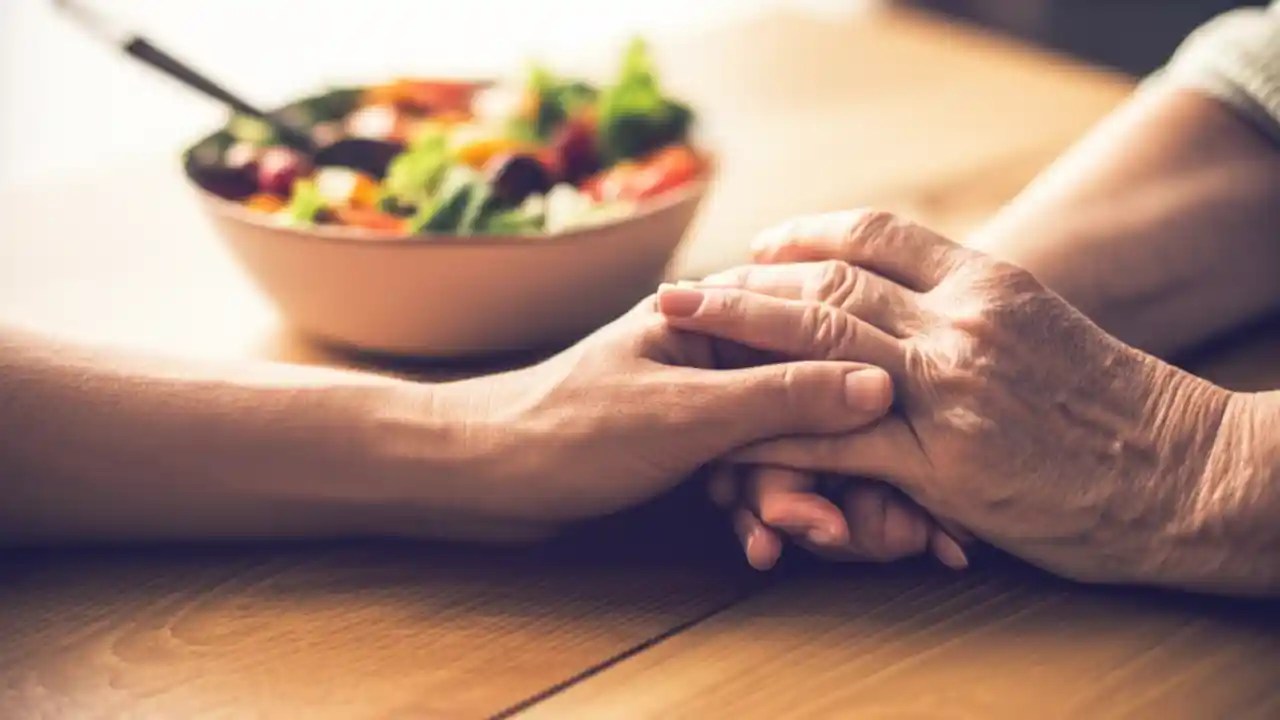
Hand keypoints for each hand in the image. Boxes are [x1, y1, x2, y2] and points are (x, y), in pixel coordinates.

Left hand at [434, 296, 893, 524]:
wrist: (482, 476)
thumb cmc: (572, 428)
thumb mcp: (687, 413)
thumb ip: (784, 397)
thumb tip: (881, 382)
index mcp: (718, 314)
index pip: (822, 350)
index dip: (868, 413)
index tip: (904, 473)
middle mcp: (718, 348)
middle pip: (809, 409)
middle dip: (831, 474)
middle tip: (854, 532)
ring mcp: (704, 398)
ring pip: (780, 449)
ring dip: (791, 502)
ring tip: (793, 543)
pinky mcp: (688, 444)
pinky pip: (744, 476)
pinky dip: (753, 513)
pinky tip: (757, 549)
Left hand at [658, 210, 1231, 585]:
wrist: (1182, 475)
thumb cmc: (1114, 407)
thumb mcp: (1045, 326)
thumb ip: (973, 303)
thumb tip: (912, 291)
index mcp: (989, 282)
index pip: (877, 234)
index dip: (806, 235)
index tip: (759, 245)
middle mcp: (962, 323)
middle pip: (828, 284)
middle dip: (742, 285)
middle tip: (681, 292)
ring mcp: (950, 391)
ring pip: (817, 350)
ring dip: (736, 342)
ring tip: (675, 338)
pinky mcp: (943, 465)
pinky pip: (834, 445)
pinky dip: (774, 440)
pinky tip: (729, 439)